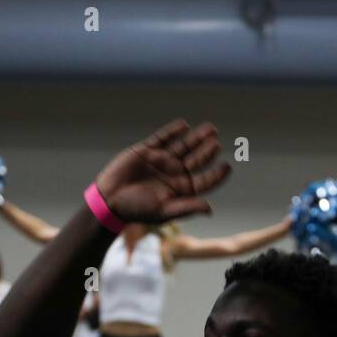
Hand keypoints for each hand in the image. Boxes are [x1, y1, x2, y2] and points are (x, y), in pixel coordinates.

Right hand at [93, 120, 231, 224]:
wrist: (109, 200)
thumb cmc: (137, 210)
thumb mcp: (164, 211)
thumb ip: (187, 207)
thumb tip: (210, 209)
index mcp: (181, 190)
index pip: (204, 181)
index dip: (217, 174)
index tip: (227, 166)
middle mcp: (174, 174)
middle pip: (197, 160)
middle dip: (207, 152)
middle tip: (217, 144)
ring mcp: (162, 161)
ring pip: (184, 146)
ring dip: (197, 138)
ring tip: (211, 130)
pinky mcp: (147, 150)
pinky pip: (163, 137)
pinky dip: (173, 131)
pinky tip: (184, 126)